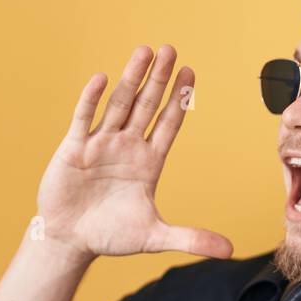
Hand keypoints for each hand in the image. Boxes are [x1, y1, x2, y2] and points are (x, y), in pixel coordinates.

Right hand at [36, 44, 232, 260]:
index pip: (168, 123)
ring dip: (131, 78)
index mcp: (148, 162)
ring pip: (118, 105)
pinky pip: (84, 119)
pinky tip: (102, 78)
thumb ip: (191, 239)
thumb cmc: (112, 235)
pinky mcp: (74, 149)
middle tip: (170, 50)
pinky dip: (92, 100)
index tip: (190, 73)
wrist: (71, 240)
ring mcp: (100, 144)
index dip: (179, 99)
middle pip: (146, 105)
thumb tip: (229, 250)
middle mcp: (126, 146)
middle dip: (158, 79)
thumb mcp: (155, 237)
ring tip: (144, 52)